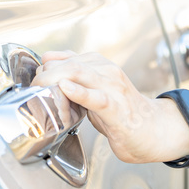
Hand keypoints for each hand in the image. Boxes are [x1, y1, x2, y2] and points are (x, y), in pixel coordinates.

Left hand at [31, 51, 188, 164]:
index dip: (45, 68)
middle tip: (33, 90)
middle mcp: (106, 71)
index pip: (65, 57)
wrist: (155, 131)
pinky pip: (96, 96)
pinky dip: (79, 91)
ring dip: (55, 79)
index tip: (34, 82)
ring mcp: (113, 87)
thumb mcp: (95, 93)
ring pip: (79, 73)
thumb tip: (49, 74)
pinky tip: (66, 89)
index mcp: (99, 66)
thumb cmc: (123, 114)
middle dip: (45, 74)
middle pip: (68, 63)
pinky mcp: (117, 107)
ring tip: (41, 88)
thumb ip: (76, 84)